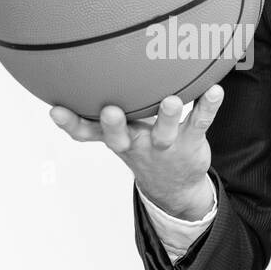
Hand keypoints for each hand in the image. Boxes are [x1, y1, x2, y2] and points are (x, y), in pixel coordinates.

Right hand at [49, 86, 223, 220]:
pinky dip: (208, 107)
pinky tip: (215, 90)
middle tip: (109, 109)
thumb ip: (92, 115)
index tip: (55, 110)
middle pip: (122, 137)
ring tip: (171, 100)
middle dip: (115, 125)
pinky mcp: (191, 142)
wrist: (174, 187)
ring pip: (165, 132)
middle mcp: (137, 144)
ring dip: (168, 116)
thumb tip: (62, 83)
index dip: (70, 124)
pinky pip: (200, 122)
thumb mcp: (116, 136)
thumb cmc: (140, 147)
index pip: (87, 134)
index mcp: (117, 139)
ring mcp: (165, 145)